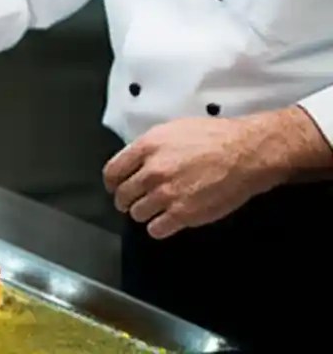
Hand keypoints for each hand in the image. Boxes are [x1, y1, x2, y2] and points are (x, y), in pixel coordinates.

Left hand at [103, 114, 282, 239]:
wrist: (246, 153)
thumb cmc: (216, 137)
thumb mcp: (173, 130)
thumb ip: (149, 147)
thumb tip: (135, 160)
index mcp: (147, 147)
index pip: (112, 172)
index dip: (112, 183)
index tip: (115, 187)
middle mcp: (152, 171)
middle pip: (123, 195)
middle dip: (126, 200)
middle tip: (135, 201)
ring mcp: (167, 194)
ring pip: (137, 214)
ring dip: (144, 213)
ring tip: (156, 209)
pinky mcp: (183, 214)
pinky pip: (156, 229)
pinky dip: (158, 228)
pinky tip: (167, 221)